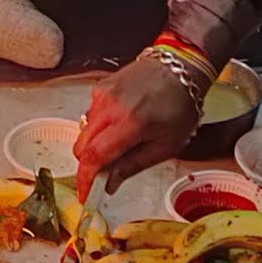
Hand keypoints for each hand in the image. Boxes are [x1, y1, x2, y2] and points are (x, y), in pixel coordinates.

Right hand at [74, 51, 201, 199]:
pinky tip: (119, 125)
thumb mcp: (165, 145)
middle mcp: (110, 106)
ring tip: (119, 145)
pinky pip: (90, 117)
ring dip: (95, 146)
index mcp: (130, 123)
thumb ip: (133, 166)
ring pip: (84, 132)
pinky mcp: (99, 88)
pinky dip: (99, 129)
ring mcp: (101, 95)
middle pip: (81, 146)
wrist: (179, 67)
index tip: (84, 195)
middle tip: (103, 175)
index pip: (94, 157)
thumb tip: (109, 184)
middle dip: (88, 166)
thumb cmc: (180, 105)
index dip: (85, 180)